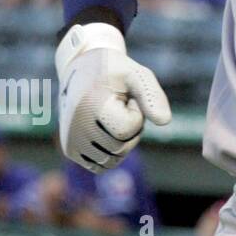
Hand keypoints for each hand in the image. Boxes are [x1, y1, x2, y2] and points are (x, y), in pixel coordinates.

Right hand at [55, 22, 171, 172]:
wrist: (83, 69)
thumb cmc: (116, 72)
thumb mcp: (138, 76)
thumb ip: (153, 96)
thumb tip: (165, 122)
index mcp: (90, 106)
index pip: (126, 129)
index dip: (136, 114)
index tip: (128, 98)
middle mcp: (75, 127)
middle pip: (121, 147)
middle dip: (132, 129)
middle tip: (122, 108)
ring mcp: (70, 141)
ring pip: (112, 160)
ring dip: (123, 142)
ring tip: (114, 118)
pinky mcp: (70, 151)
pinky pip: (101, 166)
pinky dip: (112, 153)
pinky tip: (108, 132)